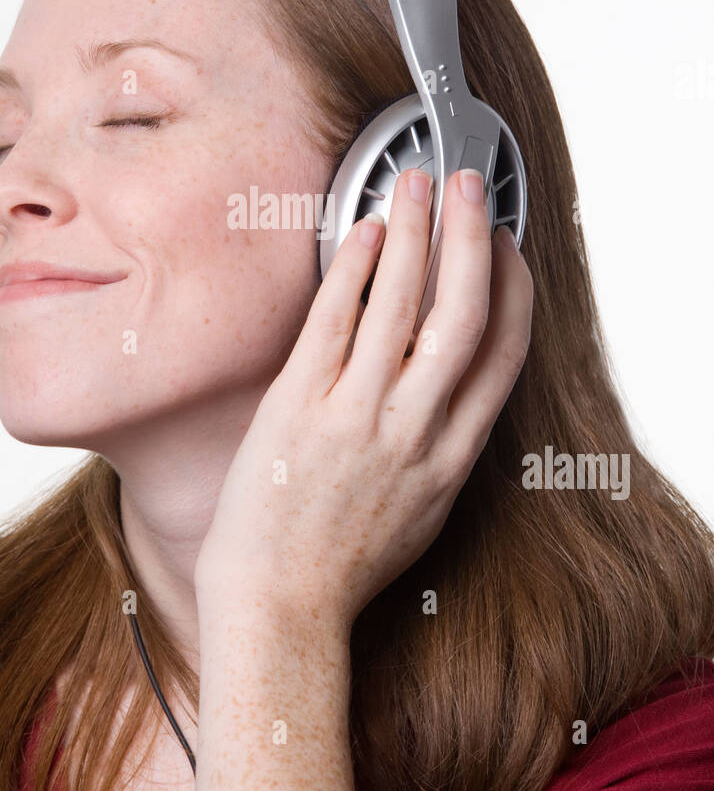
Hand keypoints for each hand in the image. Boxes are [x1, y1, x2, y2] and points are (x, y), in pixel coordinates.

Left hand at [194, 167, 533, 633]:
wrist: (279, 605)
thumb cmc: (342, 563)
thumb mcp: (421, 511)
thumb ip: (442, 449)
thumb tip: (449, 392)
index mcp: (450, 458)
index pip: (502, 356)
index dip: (511, 291)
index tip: (508, 249)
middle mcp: (413, 432)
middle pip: (463, 316)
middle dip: (472, 241)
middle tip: (469, 187)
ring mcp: (356, 417)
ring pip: (402, 306)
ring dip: (415, 234)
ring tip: (415, 185)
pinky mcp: (299, 407)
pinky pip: (334, 323)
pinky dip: (355, 271)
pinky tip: (364, 233)